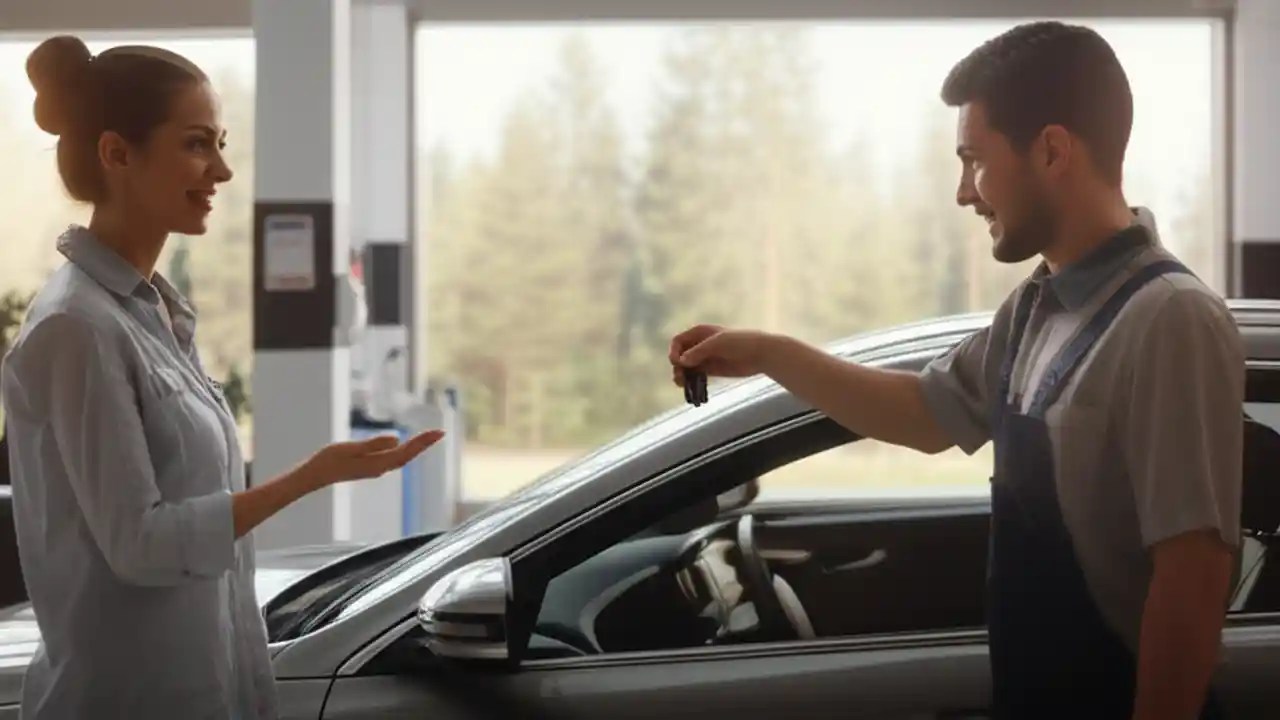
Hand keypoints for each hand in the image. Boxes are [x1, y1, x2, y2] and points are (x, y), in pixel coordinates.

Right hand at [304, 430, 444, 486]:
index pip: (406, 451)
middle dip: (424, 443)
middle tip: (441, 432)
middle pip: (408, 455)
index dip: (423, 442)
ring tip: (430, 437)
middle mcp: (380, 468)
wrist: (315, 475)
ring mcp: (375, 468)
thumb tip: (397, 439)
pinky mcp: (369, 467)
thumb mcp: (350, 448)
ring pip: (402, 457)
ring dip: (416, 447)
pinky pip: (394, 458)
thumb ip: (373, 444)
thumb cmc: (329, 460)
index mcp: (378, 464)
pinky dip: (405, 450)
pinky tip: (407, 446)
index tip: (438, 432)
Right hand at [669, 324, 775, 385]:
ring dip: (682, 375)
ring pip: (686, 367)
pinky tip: (691, 387)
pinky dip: (691, 381)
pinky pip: (696, 375)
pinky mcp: (711, 370)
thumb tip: (681, 361)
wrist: (760, 354)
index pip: (678, 342)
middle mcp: (699, 344)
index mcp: (699, 333)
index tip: (677, 362)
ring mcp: (705, 358)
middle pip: (680, 356)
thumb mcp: (718, 343)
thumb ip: (699, 351)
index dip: (674, 351)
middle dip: (677, 367)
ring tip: (683, 384)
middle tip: (680, 378)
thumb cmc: (740, 342)